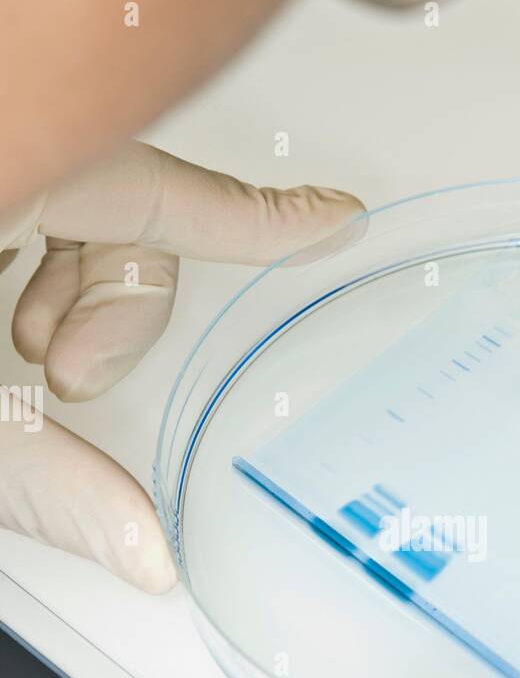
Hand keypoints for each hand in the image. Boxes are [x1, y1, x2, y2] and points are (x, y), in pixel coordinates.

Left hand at [0, 140, 362, 589]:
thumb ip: (43, 481)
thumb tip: (145, 551)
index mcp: (5, 161)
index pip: (152, 187)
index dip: (254, 217)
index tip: (328, 218)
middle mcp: (1, 125)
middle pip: (116, 194)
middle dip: (118, 295)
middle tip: (73, 375)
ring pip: (72, 187)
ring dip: (66, 279)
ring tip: (28, 354)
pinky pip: (37, 178)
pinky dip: (33, 246)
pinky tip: (6, 311)